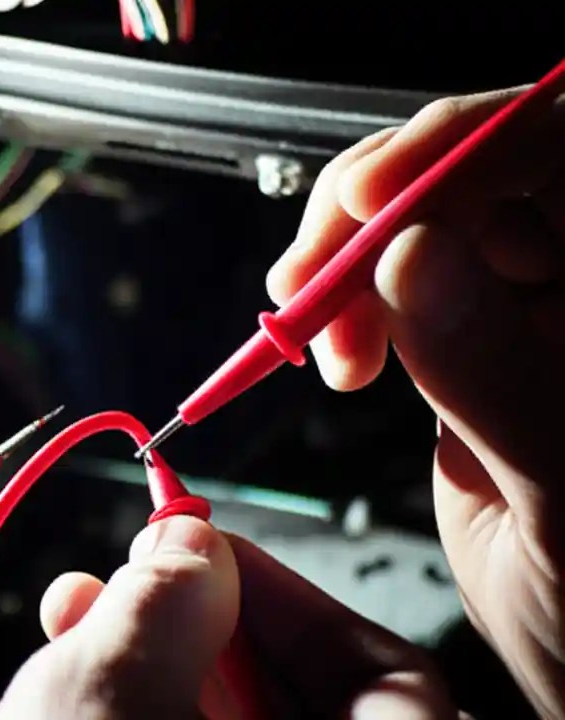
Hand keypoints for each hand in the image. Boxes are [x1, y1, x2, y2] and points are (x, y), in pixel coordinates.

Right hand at [0, 516, 453, 718]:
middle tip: (136, 572)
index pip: (387, 681)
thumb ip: (171, 599)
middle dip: (202, 618)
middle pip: (300, 699)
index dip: (294, 596)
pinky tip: (69, 660)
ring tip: (73, 610)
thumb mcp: (111, 691)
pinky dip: (134, 704)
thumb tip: (191, 542)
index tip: (211, 550)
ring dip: (153, 656)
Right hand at [266, 87, 564, 714]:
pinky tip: (332, 354)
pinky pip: (393, 286)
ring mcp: (523, 308)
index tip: (369, 201)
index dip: (460, 150)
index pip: (553, 148)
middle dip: (371, 213)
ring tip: (312, 339)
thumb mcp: (561, 494)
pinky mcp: (467, 343)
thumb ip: (493, 369)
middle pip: (469, 172)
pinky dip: (339, 305)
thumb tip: (408, 256)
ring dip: (341, 264)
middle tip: (307, 284)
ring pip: (416, 222)